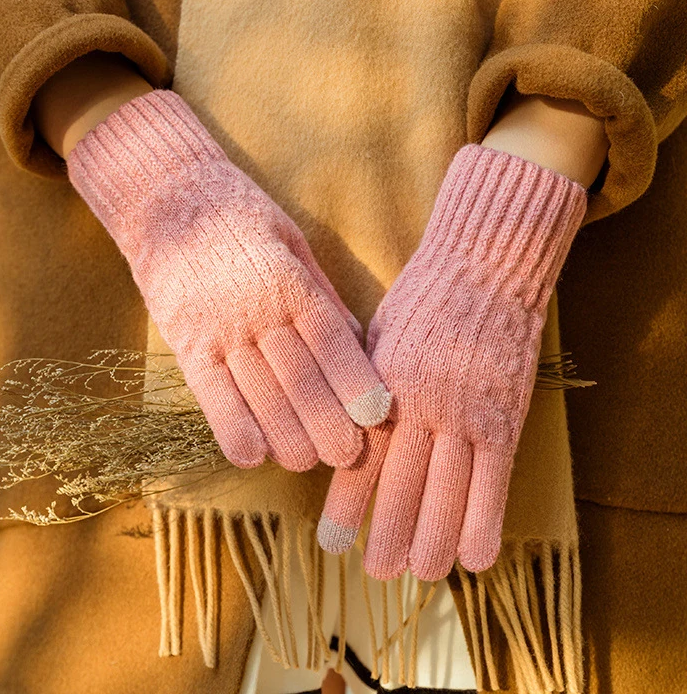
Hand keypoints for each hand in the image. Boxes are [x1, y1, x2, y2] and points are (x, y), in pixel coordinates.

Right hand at [64, 89, 391, 471]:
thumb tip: (357, 343)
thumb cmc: (243, 220)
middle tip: (349, 455)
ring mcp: (218, 329)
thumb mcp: (294, 245)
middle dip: (327, 424)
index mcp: (290, 282)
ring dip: (286, 437)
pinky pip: (209, 395)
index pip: (330, 342)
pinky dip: (232, 429)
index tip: (377, 418)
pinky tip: (253, 456)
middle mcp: (256, 310)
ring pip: (258, 395)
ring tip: (307, 461)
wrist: (167, 198)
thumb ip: (323, 296)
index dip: (355, 384)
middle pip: (299, 379)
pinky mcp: (184, 344)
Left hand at [317, 143, 586, 579]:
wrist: (482, 265)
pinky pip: (496, 479)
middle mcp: (421, 403)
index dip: (346, 505)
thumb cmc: (422, 300)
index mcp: (382, 384)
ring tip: (419, 572)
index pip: (360, 457)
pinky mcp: (506, 415)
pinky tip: (475, 557)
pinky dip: (486, 521)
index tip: (331, 543)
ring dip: (432, 539)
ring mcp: (467, 411)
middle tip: (376, 570)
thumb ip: (360, 387)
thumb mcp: (375, 336)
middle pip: (401, 484)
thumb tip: (338, 431)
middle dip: (387, 533)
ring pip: (448, 491)